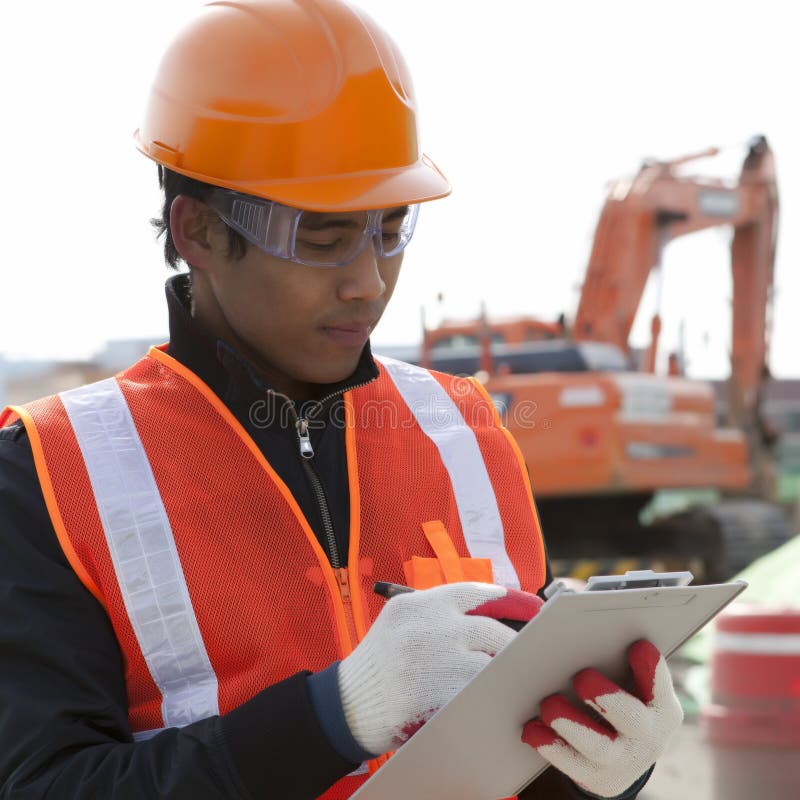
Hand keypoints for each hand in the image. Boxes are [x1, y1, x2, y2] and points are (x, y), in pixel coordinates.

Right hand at [338, 582, 541, 755]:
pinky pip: (477, 691)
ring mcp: (432, 660)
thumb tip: (493, 617)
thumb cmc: (381, 662)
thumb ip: (440, 614)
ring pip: (489, 662)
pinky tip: (494, 696)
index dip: (513, 599)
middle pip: (491, 630)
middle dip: (513, 644)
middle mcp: (427, 626)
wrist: (348, 702)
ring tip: (511, 675)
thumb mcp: (402, 622)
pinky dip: (489, 693)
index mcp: (420, 604)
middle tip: (530, 653)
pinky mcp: (435, 693)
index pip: (476, 592)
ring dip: (503, 671)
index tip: (536, 609)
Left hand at [521, 640, 682, 797]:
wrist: (624, 752)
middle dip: (606, 698)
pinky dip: (551, 746)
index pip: (660, 687)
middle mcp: (650, 737)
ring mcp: (625, 762)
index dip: (652, 669)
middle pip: (632, 719)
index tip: (638, 645)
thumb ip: (615, 660)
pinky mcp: (600, 779)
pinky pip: (574, 766)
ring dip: (572, 725)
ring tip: (548, 705)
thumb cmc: (620, 698)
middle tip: (581, 677)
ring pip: (600, 747)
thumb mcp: (628, 681)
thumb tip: (585, 634)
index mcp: (661, 707)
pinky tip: (531, 730)